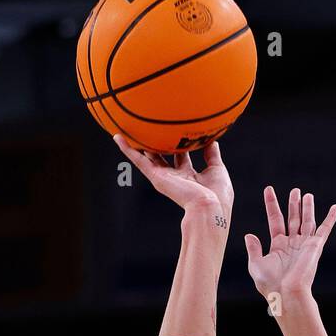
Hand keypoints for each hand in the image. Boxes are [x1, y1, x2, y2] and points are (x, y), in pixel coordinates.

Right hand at [114, 135, 233, 220]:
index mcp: (189, 176)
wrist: (210, 207)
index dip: (179, 145)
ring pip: (147, 157)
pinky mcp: (157, 177)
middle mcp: (175, 176)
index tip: (177, 132)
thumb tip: (212, 139)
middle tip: (149, 128)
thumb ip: (212, 154)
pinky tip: (118, 138)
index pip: (182, 157)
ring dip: (137, 145)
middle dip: (156, 144)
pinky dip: (128, 149)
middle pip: (162, 156)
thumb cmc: (217, 194)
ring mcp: (165, 177)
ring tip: (126, 129)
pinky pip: (139, 161)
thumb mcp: (217, 169)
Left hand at [244, 186, 335, 299]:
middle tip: (295, 191)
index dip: (272, 204)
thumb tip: (249, 235)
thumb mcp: (256, 265)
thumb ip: (253, 249)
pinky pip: (325, 229)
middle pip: (293, 218)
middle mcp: (292, 244)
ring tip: (307, 195)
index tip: (268, 189)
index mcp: (278, 246)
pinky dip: (330, 218)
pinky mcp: (315, 246)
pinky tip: (335, 208)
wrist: (286, 293)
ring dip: (307, 208)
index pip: (275, 219)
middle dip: (293, 204)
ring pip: (307, 221)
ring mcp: (304, 244)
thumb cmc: (270, 284)